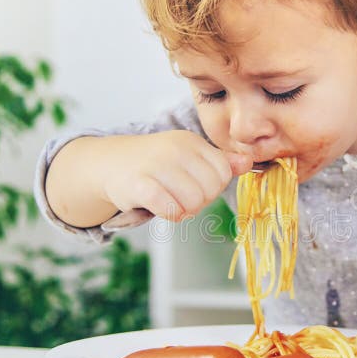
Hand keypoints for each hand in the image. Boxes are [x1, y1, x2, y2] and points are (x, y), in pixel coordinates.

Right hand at [102, 130, 251, 221]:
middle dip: (199, 201)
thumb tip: (248, 163)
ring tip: (170, 201)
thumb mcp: (187, 157)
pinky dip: (169, 215)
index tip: (196, 186)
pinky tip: (159, 207)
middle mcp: (175, 149)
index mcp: (191, 141)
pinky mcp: (139, 185)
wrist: (108, 164)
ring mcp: (156, 165)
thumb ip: (218, 162)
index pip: (224, 172)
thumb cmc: (154, 165)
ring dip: (184, 210)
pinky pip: (171, 210)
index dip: (214, 187)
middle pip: (210, 189)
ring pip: (194, 202)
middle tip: (180, 196)